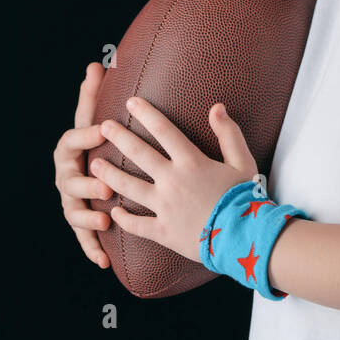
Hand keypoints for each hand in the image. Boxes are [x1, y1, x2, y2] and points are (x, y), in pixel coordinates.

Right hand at [53, 62, 113, 267]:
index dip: (86, 135)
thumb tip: (98, 62)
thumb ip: (94, 95)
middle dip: (87, 183)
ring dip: (88, 218)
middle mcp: (66, 173)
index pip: (73, 138)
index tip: (103, 129)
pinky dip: (92, 249)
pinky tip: (104, 261)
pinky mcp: (79, 221)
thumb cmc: (95, 140)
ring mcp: (70, 199)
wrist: (91, 167)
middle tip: (107, 185)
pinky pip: (83, 237)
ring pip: (74, 210)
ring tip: (104, 223)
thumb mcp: (94, 117)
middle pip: (71, 180)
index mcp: (71, 147)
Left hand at [90, 96, 259, 264]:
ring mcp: (164, 207)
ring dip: (109, 174)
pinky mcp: (163, 231)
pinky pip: (136, 224)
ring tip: (94, 164)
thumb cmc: (245, 198)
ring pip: (128, 187)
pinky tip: (113, 210)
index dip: (146, 114)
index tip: (130, 102)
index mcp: (192, 162)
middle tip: (103, 126)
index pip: (164, 131)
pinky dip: (123, 218)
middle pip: (138, 154)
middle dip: (118, 137)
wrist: (243, 237)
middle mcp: (172, 181)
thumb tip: (217, 107)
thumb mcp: (243, 162)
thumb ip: (229, 134)